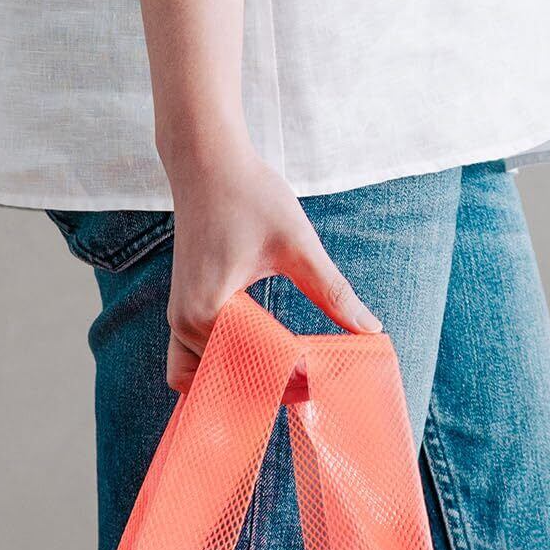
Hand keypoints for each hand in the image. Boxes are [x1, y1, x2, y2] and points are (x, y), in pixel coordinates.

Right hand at [164, 143, 381, 390]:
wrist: (205, 160)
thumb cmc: (248, 194)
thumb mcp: (298, 245)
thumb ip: (333, 292)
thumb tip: (371, 330)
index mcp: (207, 312)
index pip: (253, 368)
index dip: (294, 378)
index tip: (328, 375)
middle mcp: (183, 324)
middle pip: (223, 385)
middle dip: (266, 389)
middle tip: (313, 383)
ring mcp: (179, 320)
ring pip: (203, 380)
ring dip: (240, 384)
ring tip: (288, 375)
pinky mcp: (185, 311)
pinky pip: (198, 361)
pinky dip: (225, 369)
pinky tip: (267, 357)